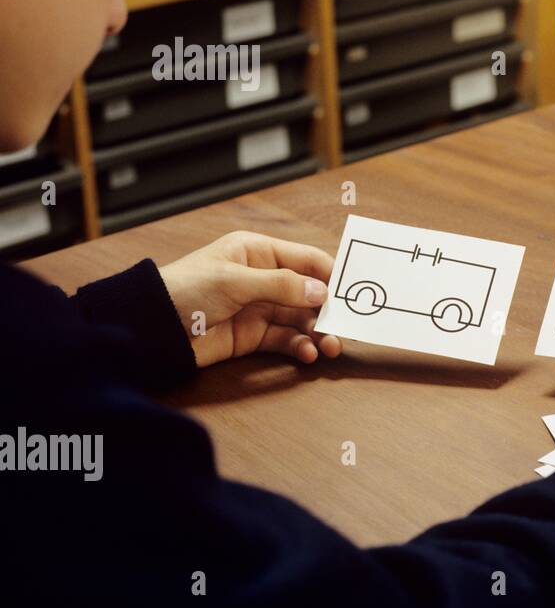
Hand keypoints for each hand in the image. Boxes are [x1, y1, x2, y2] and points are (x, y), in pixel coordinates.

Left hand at [158, 231, 342, 368]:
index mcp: (258, 253)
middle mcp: (263, 279)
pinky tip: (307, 354)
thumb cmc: (186, 290)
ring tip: (329, 346)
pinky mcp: (253, 336)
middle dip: (328, 310)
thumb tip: (322, 292)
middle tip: (344, 326)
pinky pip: (286, 339)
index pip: (306, 260)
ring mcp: (259, 308)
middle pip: (309, 293)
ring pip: (301, 319)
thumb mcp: (234, 281)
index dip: (330, 274)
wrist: (150, 328)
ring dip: (318, 332)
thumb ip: (280, 286)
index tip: (352, 291)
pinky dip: (300, 347)